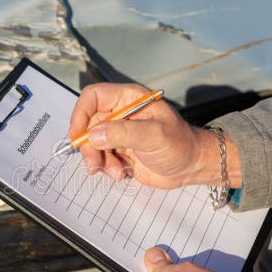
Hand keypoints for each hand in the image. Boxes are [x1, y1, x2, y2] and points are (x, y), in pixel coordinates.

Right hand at [69, 83, 240, 187]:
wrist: (193, 167)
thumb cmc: (181, 144)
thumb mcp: (154, 135)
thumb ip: (123, 133)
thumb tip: (93, 135)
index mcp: (128, 99)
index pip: (93, 97)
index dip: (80, 114)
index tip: (78, 135)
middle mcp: (120, 114)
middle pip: (88, 124)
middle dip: (88, 146)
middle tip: (94, 163)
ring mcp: (118, 134)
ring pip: (92, 144)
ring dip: (97, 161)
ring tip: (114, 172)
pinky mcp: (119, 151)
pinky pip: (100, 158)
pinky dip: (105, 168)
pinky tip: (120, 174)